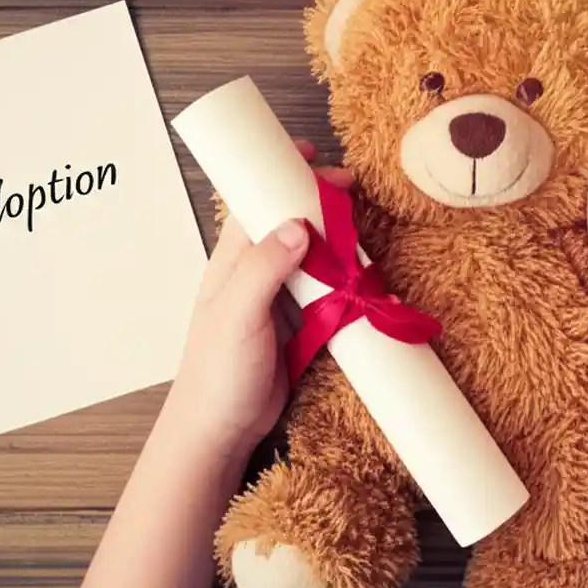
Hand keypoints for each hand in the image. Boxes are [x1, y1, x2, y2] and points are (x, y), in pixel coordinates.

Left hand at [163, 140, 351, 458]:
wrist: (221, 431)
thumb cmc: (216, 373)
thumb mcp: (237, 314)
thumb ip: (264, 268)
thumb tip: (300, 223)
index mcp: (233, 260)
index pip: (257, 200)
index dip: (283, 174)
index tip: (315, 156)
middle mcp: (257, 273)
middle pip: (295, 224)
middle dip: (325, 206)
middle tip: (356, 195)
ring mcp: (280, 300)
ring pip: (317, 259)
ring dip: (343, 248)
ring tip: (369, 242)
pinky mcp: (301, 327)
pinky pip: (331, 296)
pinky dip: (351, 287)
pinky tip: (371, 288)